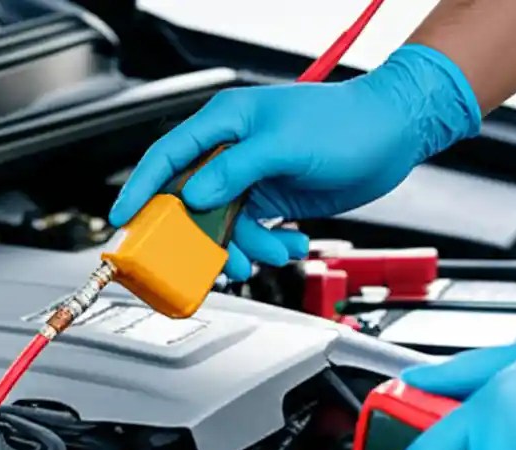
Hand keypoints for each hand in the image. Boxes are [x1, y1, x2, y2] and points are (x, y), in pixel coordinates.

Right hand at [109, 45, 480, 279]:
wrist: (393, 136)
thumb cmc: (345, 123)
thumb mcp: (284, 146)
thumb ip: (235, 171)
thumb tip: (197, 195)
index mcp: (225, 122)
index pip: (168, 156)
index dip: (141, 188)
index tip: (122, 218)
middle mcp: (233, 150)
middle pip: (193, 200)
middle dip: (202, 236)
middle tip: (212, 261)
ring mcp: (253, 176)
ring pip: (225, 225)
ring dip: (246, 247)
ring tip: (273, 252)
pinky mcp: (273, 199)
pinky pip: (253, 232)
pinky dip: (268, 246)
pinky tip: (290, 245)